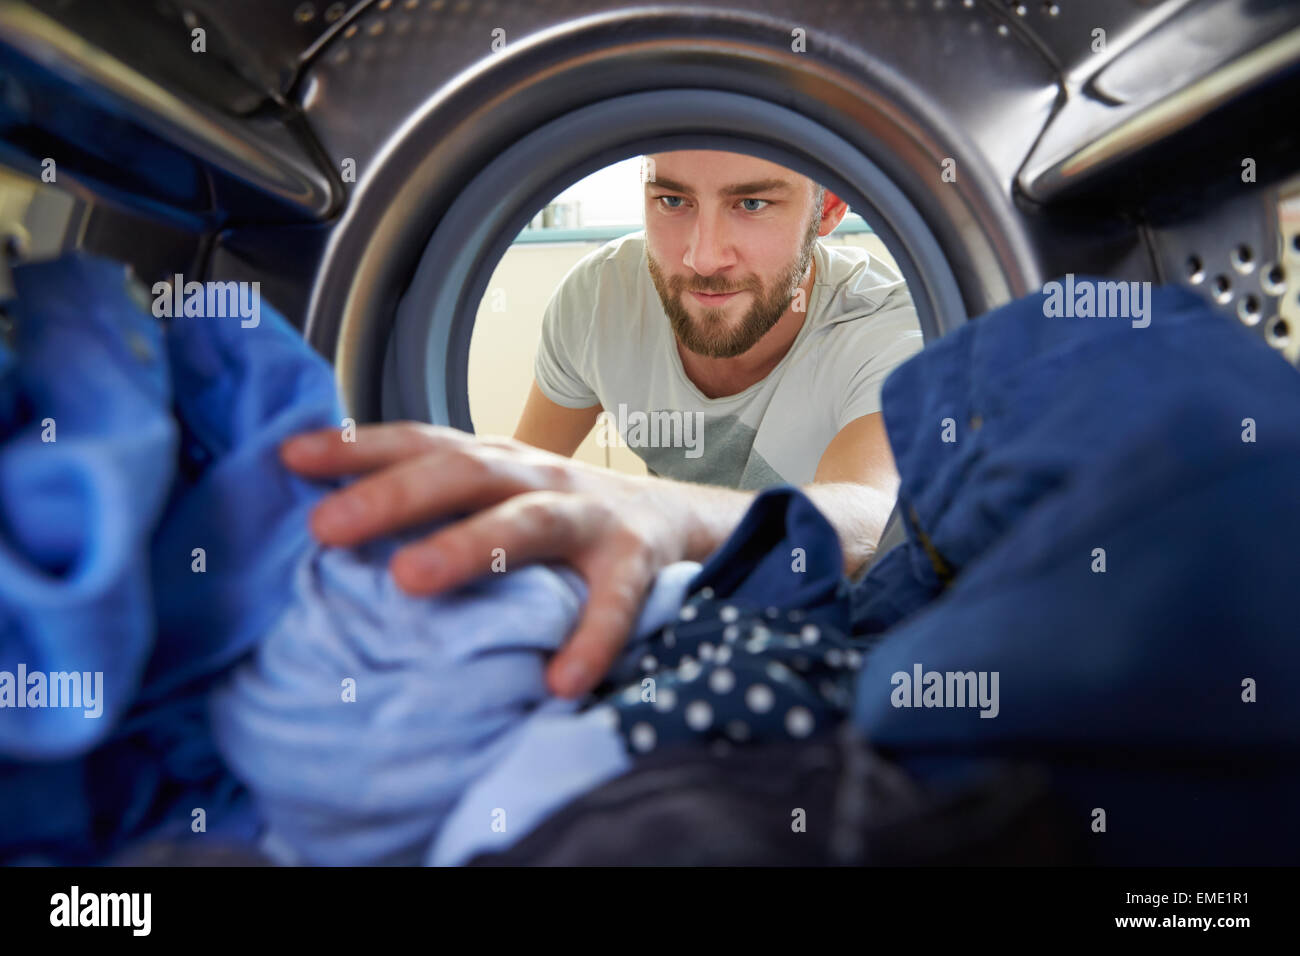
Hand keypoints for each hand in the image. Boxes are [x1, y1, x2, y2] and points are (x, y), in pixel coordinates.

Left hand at [280, 422, 691, 697]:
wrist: (672, 520)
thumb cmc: (557, 514)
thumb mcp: (495, 495)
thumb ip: (430, 504)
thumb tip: (319, 528)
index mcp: (495, 461)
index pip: (421, 443)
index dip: (358, 446)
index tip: (289, 457)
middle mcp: (537, 477)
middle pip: (462, 474)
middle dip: (393, 495)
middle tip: (325, 525)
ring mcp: (590, 515)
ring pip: (530, 522)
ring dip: (471, 545)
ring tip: (410, 580)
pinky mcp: (636, 561)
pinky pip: (614, 602)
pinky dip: (591, 639)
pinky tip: (560, 680)